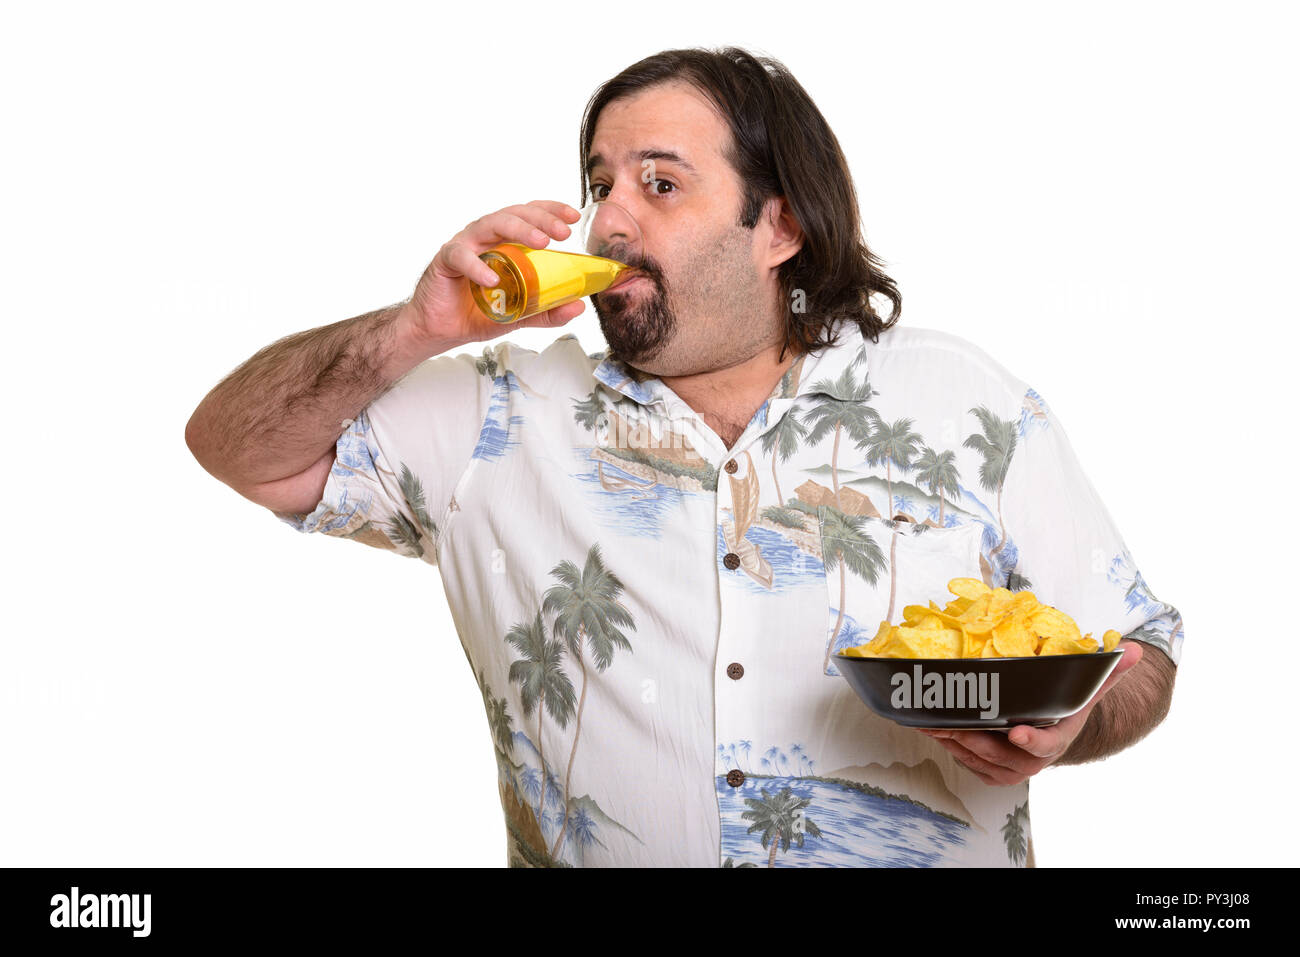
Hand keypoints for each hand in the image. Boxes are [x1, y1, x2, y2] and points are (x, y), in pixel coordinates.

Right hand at [401, 200, 585, 348]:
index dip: (550, 211)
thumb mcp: (520, 313)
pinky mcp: (445, 260)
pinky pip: (461, 256)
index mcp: (504, 242)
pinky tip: (492, 279)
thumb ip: (547, 311)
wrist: (441, 329)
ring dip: (517, 230)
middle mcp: (485, 238)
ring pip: (490, 224)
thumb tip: (577, 307)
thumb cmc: (476, 312)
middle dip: (541, 219)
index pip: (529, 215)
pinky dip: (477, 266)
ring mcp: (465, 245)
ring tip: (539, 242)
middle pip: (514, 215)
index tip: (573, 216)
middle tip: (562, 232)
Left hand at [916, 642, 1143, 785]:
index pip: (1046, 744)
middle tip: (951, 722)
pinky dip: (951, 748)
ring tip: (934, 723)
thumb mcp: (1089, 689)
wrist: (1054, 733)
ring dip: (956, 743)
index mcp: (1057, 739)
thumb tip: (1134, 649)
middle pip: (1002, 755)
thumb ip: (1109, 670)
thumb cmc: (1067, 708)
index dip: (1032, 741)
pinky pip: (969, 764)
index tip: (1017, 732)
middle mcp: (1034, 760)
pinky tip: (934, 730)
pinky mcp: (992, 771)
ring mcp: (1011, 768)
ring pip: (980, 761)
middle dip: (975, 740)